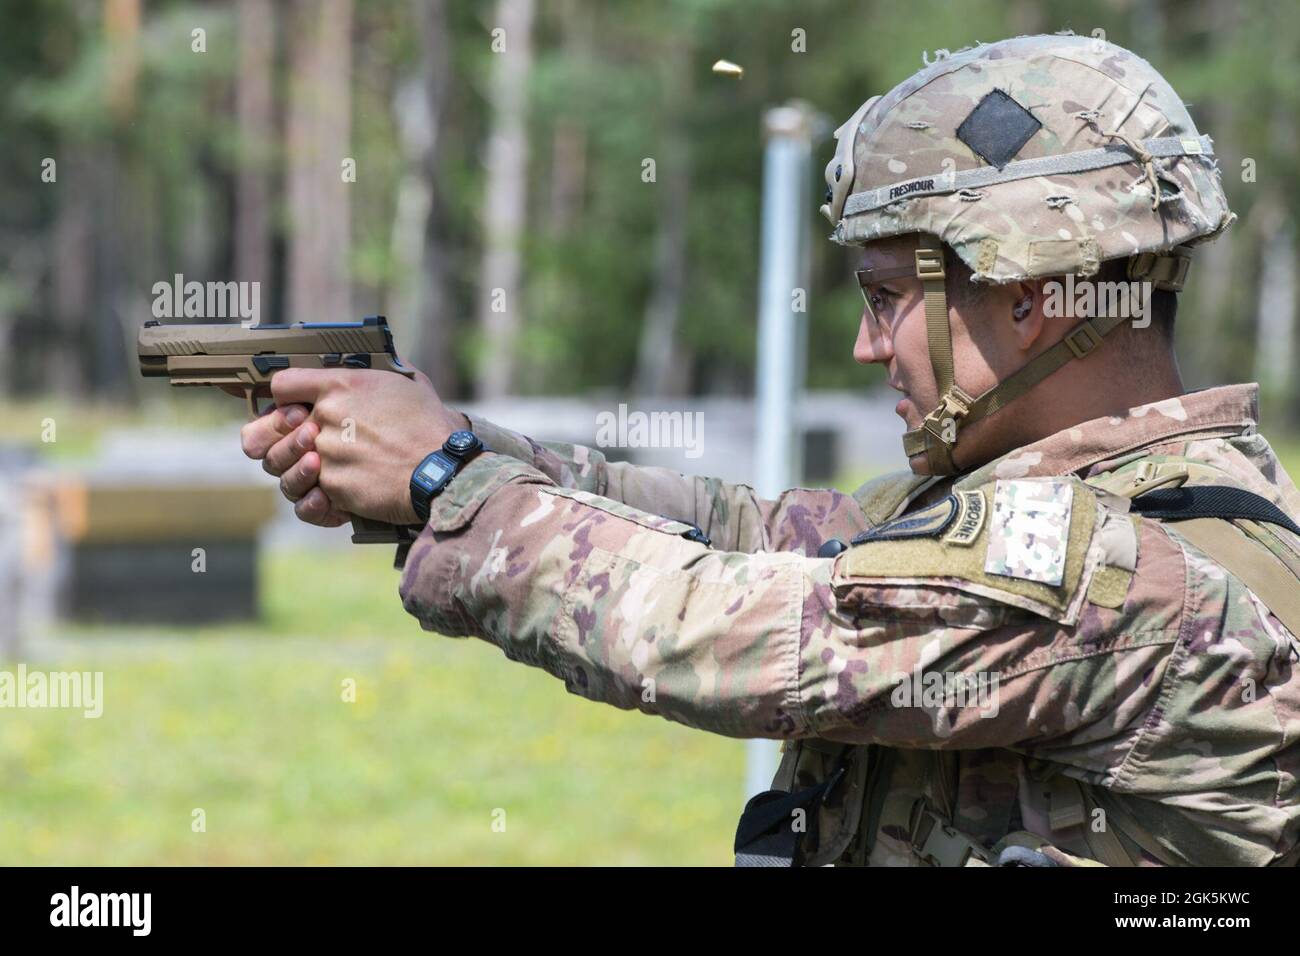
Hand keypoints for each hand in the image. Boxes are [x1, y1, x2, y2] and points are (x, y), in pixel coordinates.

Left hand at [239, 367, 466, 525]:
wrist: (443, 470)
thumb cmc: (431, 426)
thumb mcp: (408, 383)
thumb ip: (380, 373)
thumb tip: (381, 363)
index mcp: (340, 385)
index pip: (282, 384)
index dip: (283, 398)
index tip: (292, 408)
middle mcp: (324, 417)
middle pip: (268, 429)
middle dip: (278, 438)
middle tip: (297, 445)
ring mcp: (324, 454)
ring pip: (280, 466)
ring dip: (294, 470)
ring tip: (317, 472)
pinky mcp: (332, 487)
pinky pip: (303, 498)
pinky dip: (313, 502)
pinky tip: (325, 498)